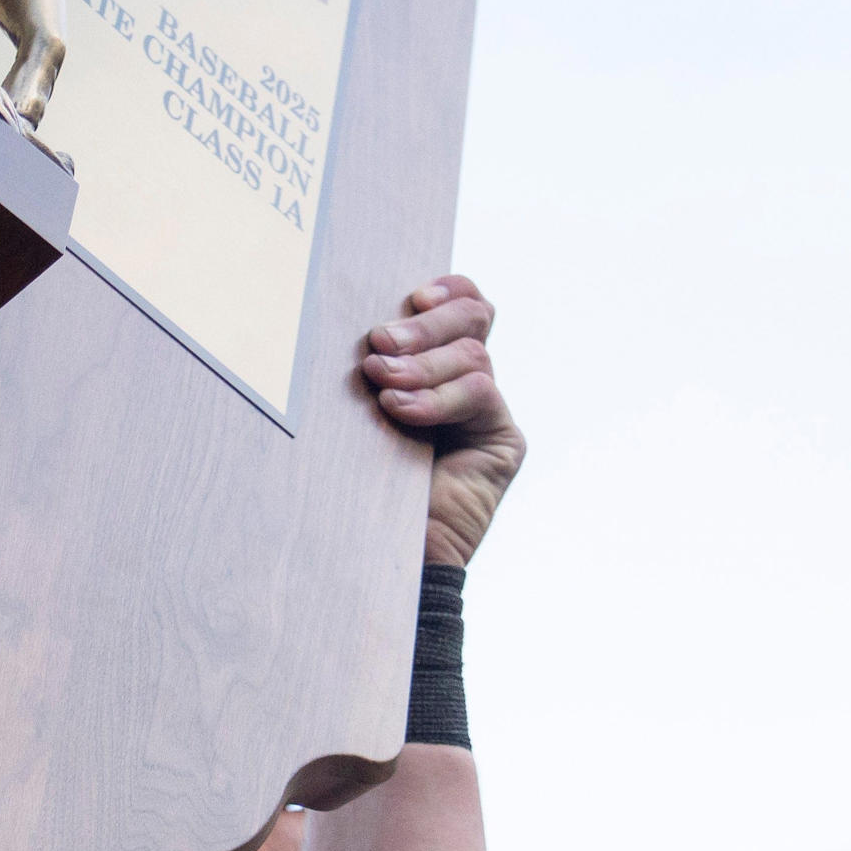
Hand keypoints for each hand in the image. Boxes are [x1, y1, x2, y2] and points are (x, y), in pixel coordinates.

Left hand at [362, 278, 520, 568]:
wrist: (374, 560)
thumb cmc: (348, 488)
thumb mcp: (355, 416)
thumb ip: (372, 371)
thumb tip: (359, 330)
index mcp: (434, 368)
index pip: (461, 308)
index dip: (448, 290)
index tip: (411, 296)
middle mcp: (466, 386)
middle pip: (473, 319)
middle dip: (425, 325)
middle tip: (380, 341)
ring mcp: (487, 414)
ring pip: (473, 354)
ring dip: (422, 363)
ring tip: (381, 383)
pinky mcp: (502, 443)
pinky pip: (481, 394)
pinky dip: (438, 397)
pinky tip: (401, 410)